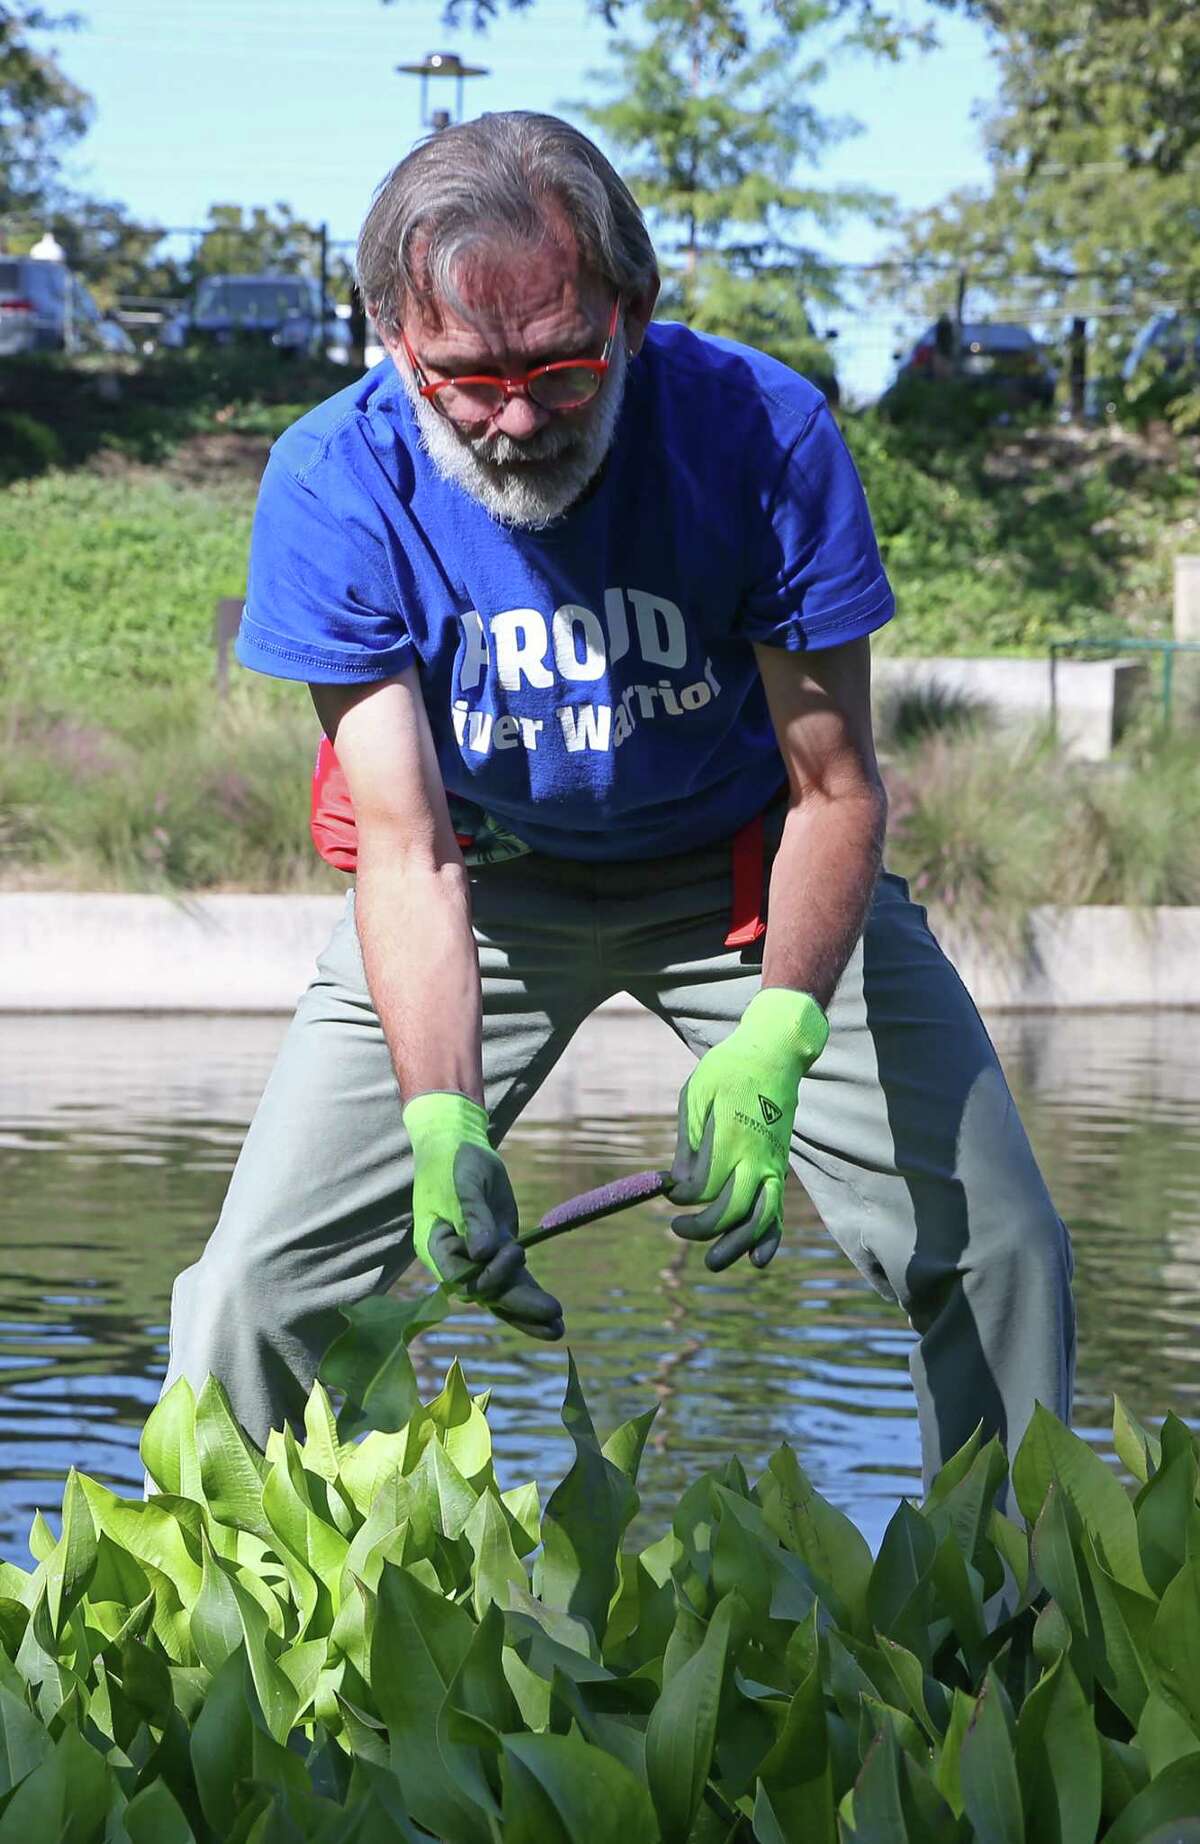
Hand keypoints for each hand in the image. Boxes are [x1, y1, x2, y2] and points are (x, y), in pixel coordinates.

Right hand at [403, 1092, 563, 1340]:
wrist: (458, 1146)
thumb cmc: (453, 1163)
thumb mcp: (463, 1185)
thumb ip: (473, 1219)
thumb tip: (481, 1254)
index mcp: (436, 1247)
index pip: (461, 1277)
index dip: (487, 1275)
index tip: (513, 1252)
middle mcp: (456, 1262)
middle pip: (486, 1292)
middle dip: (518, 1305)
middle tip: (552, 1317)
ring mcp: (478, 1259)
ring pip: (502, 1293)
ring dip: (528, 1310)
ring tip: (557, 1330)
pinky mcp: (498, 1251)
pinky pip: (514, 1278)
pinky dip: (531, 1294)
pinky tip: (553, 1315)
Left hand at [667, 989, 828, 1270]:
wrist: (775, 1053)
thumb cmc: (727, 1070)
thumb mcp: (695, 1095)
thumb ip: (687, 1142)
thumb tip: (677, 1183)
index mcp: (731, 1136)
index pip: (704, 1186)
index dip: (683, 1198)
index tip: (669, 1190)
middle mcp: (757, 1156)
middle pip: (732, 1209)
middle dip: (703, 1229)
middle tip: (677, 1229)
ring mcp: (773, 1164)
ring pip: (760, 1218)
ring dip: (736, 1245)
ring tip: (713, 1263)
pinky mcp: (780, 1168)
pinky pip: (779, 1209)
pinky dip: (770, 1238)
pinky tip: (757, 1260)